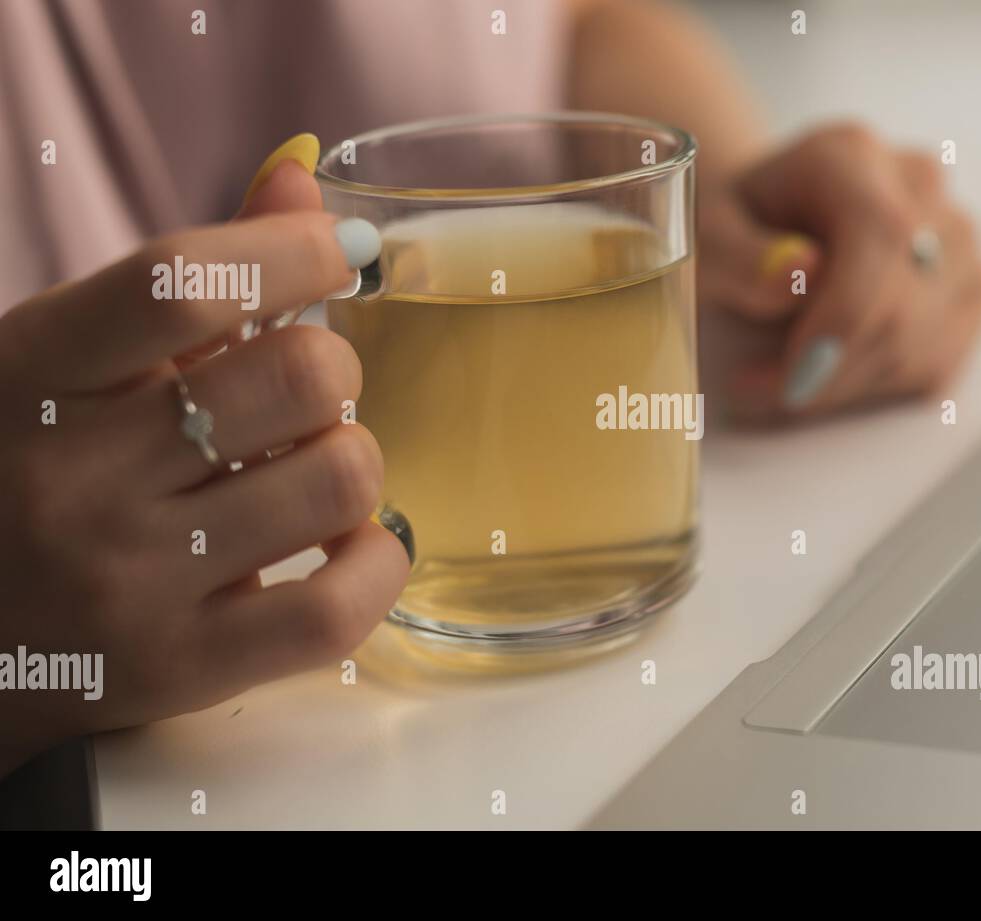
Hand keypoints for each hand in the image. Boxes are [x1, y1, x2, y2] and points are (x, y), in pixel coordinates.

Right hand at [0, 159, 408, 775]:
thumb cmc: (17, 475)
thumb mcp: (60, 360)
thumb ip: (181, 277)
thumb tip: (301, 180)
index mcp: (29, 374)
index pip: (186, 282)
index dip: (294, 249)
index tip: (339, 250)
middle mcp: (75, 481)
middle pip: (300, 377)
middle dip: (332, 366)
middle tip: (305, 391)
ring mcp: (128, 584)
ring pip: (339, 480)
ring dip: (351, 462)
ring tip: (307, 471)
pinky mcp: (180, 670)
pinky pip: (340, 608)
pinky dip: (379, 561)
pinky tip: (349, 544)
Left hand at [697, 122, 980, 418]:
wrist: (772, 219)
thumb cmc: (734, 227)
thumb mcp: (706, 234)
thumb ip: (739, 254)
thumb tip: (800, 273)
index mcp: (850, 155)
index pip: (880, 237)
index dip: (841, 322)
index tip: (790, 380)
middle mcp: (921, 186)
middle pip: (902, 303)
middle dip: (828, 373)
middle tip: (757, 391)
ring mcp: (959, 236)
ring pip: (920, 344)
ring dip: (844, 385)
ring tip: (780, 377)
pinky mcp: (974, 287)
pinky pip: (936, 362)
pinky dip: (875, 387)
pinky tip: (829, 370)